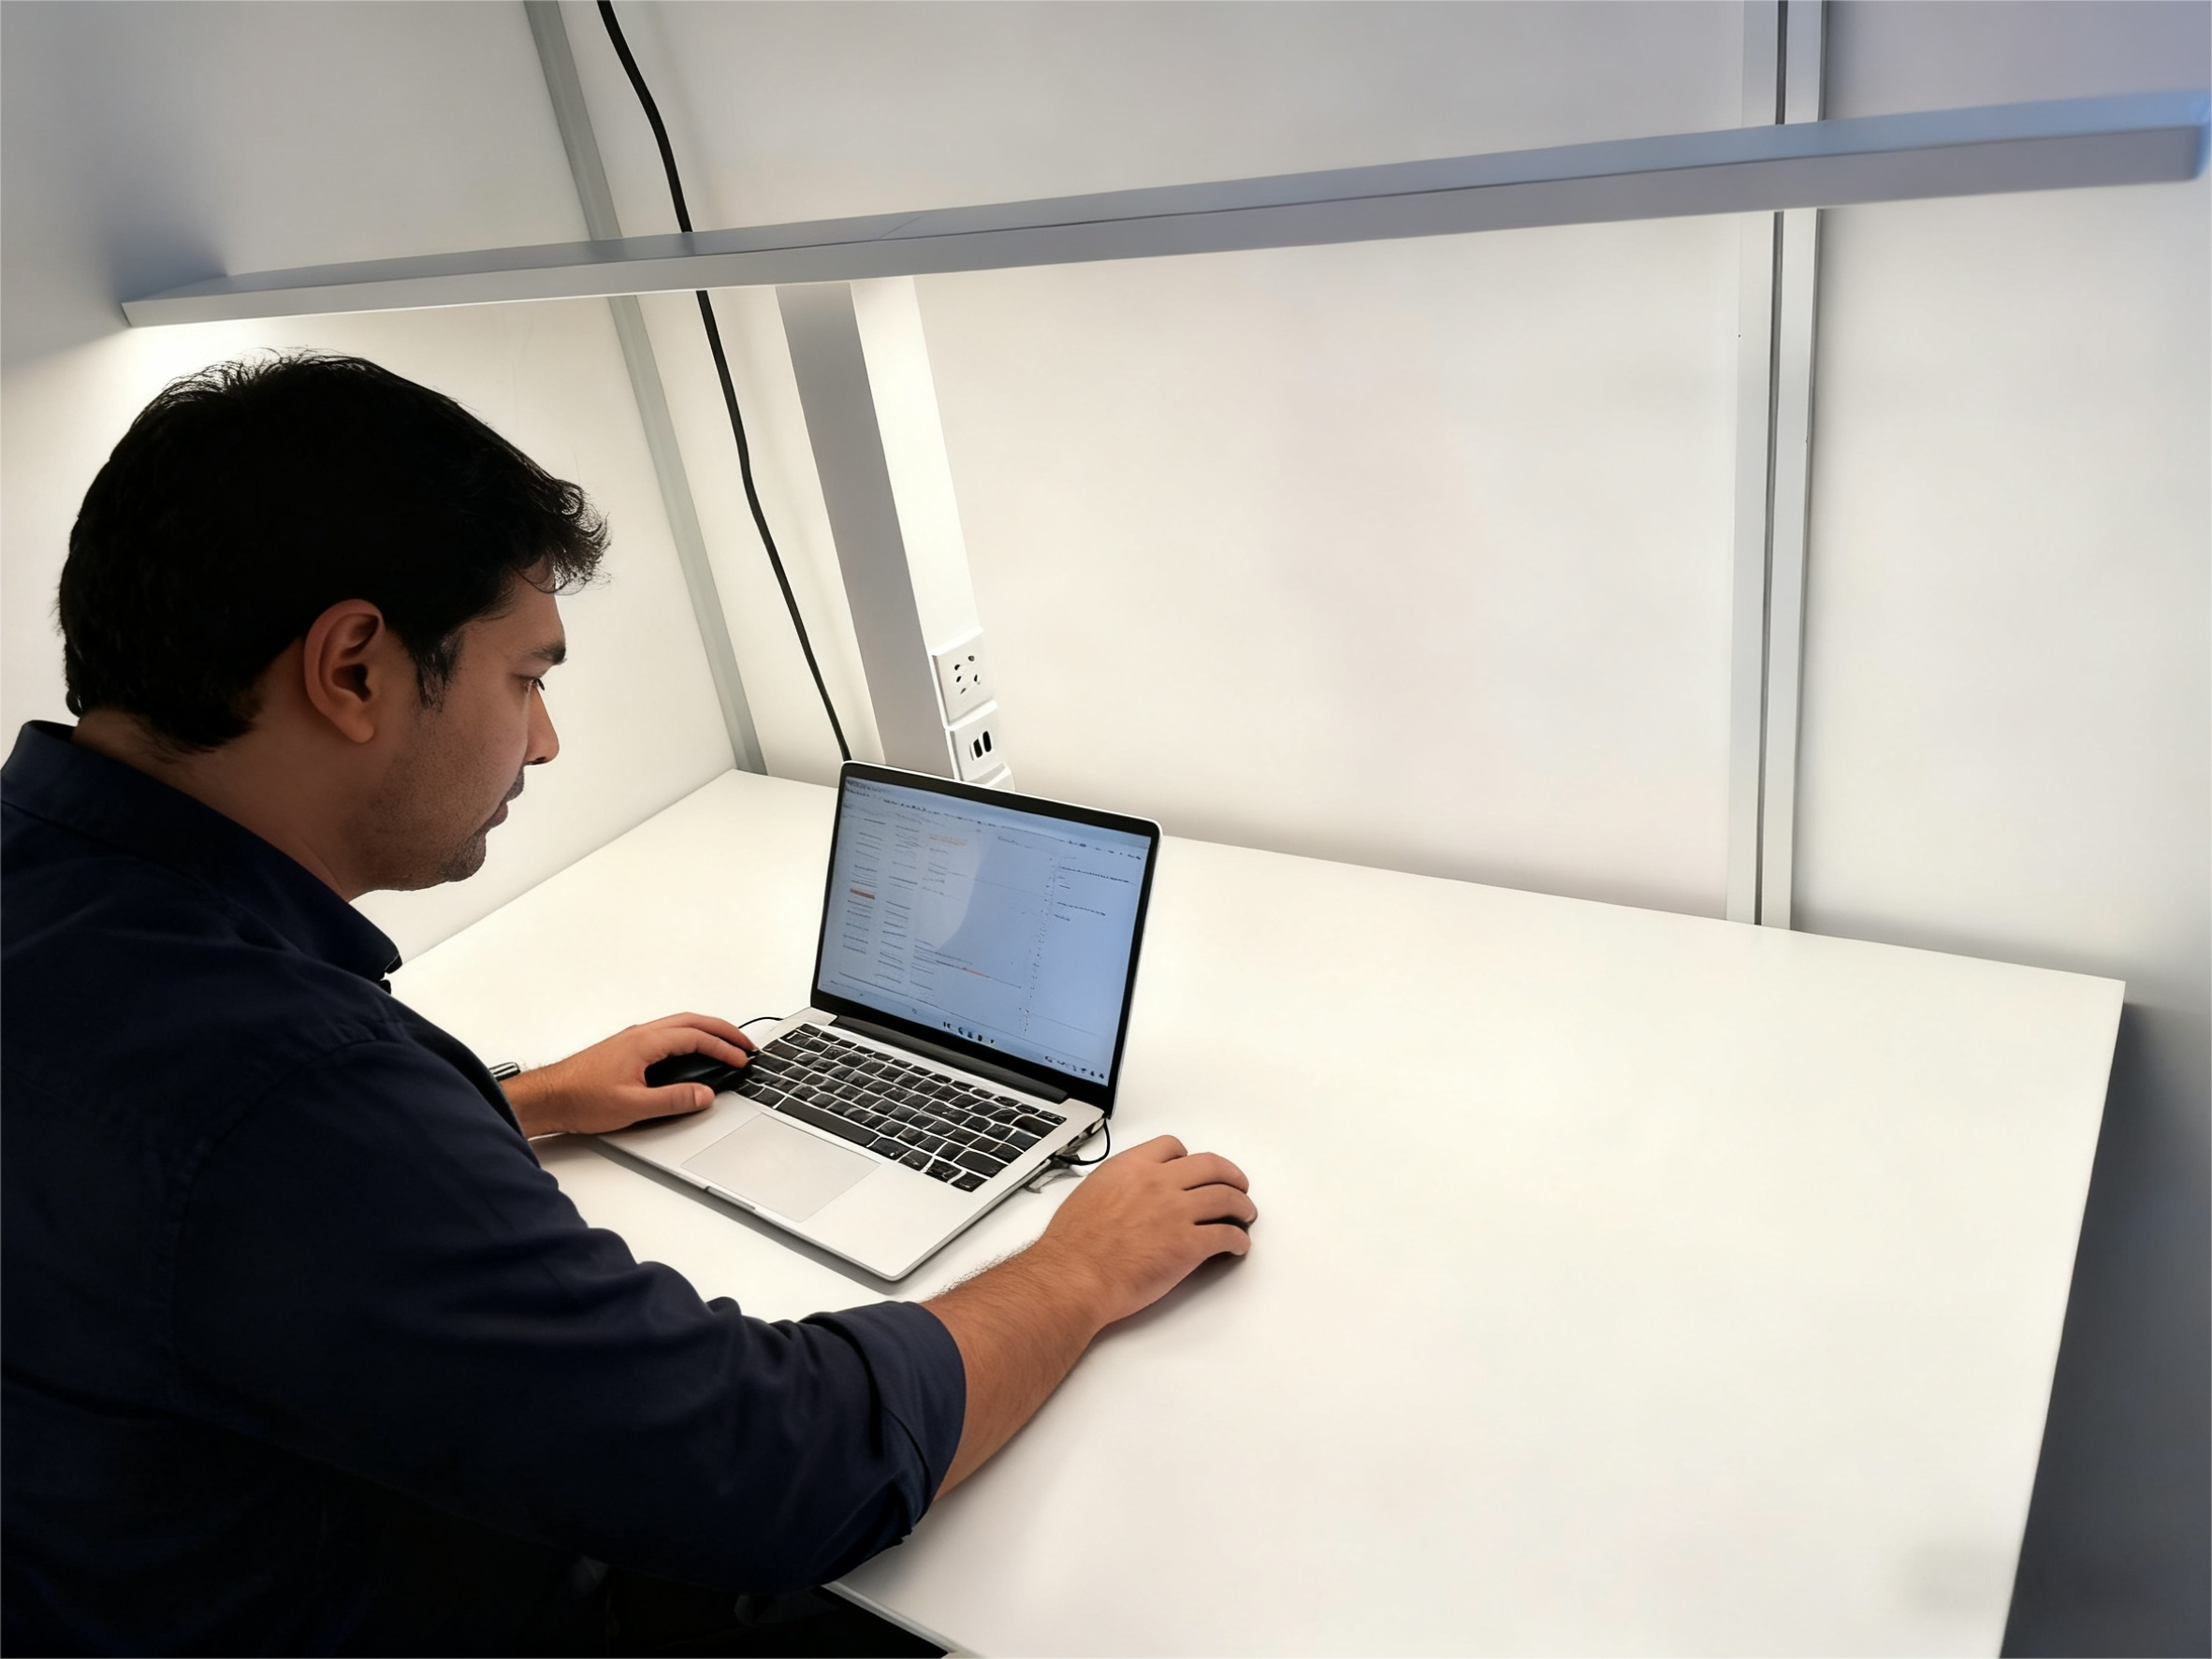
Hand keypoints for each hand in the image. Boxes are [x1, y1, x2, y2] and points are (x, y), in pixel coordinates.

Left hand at [501, 1013, 755, 1137]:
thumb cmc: (579, 1099)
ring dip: (707, 1032)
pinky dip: (690, 1037)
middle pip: (692, 1021)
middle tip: (746, 1045)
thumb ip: (673, 1100)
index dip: (723, 1048)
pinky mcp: (626, 1048)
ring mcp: (632, 1039)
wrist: (546, 1098)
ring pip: (679, 1024)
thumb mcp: (633, 1106)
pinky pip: (667, 1033)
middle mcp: (640, 1034)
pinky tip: (692, 1051)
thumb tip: (704, 1095)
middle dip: (723, 1031)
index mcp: (645, 1042)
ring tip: (726, 1045)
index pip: (696, 1038)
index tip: (742, 1060)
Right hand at [1031, 1135, 1255, 1327]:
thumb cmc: (1072, 1247)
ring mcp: (1176, 1213)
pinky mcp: (1189, 1245)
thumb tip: (1127, 1195)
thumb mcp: (1090, 1195)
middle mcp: (1158, 1183)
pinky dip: (1238, 1239)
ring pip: (1226, 1198)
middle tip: (1238, 1185)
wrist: (1073, 1277)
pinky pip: (1226, 1236)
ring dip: (1242, 1206)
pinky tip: (1237, 1244)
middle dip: (1231, 1176)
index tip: (1195, 1167)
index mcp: (1131, 1168)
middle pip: (1211, 1167)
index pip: (1172, 1147)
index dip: (1189, 1158)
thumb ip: (1117, 1187)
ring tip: (1246, 1214)